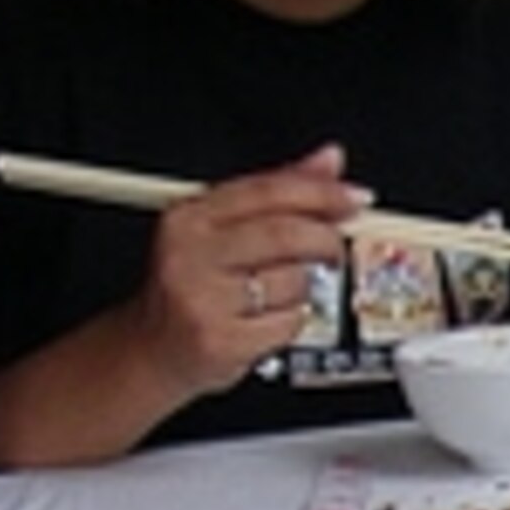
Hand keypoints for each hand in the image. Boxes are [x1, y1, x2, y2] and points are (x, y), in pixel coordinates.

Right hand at [126, 145, 362, 398]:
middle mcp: (190, 254)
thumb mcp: (221, 230)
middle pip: (286, 235)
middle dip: (324, 241)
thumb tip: (329, 159)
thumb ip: (276, 192)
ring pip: (294, 281)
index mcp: (189, 217)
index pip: (268, 191)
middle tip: (332, 248)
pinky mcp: (221, 339)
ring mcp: (203, 298)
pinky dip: (291, 322)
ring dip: (304, 288)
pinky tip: (266, 321)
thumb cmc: (191, 286)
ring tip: (277, 293)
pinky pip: (289, 323)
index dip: (321, 192)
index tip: (356, 197)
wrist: (152, 349)